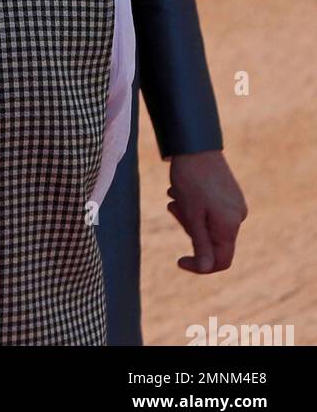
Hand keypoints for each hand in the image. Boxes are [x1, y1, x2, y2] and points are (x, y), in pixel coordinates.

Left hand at [167, 150, 246, 273]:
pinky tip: (180, 190)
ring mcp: (235, 203)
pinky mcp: (229, 193)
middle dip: (189, 228)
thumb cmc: (191, 179)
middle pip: (212, 240)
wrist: (194, 143)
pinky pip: (211, 209)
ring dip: (189, 214)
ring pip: (208, 223)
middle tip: (173, 206)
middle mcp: (238, 216)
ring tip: (174, 194)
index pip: (221, 261)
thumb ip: (201, 243)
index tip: (179, 260)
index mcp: (231, 225)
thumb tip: (206, 268)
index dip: (200, 266)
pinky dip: (195, 205)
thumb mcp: (192, 214)